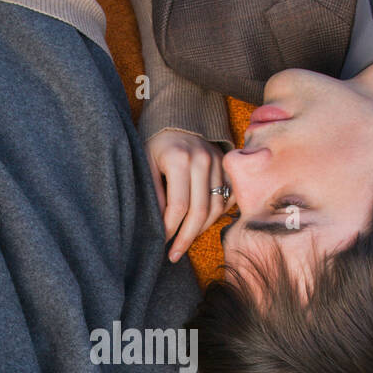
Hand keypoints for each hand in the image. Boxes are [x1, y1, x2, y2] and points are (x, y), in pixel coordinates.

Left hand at [145, 130, 228, 261]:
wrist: (179, 117)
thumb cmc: (156, 144)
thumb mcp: (145, 163)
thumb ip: (152, 192)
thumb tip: (159, 224)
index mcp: (179, 159)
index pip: (179, 206)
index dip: (170, 229)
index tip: (161, 242)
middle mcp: (203, 160)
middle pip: (200, 211)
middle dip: (186, 238)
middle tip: (174, 255)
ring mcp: (219, 163)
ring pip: (216, 208)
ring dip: (200, 229)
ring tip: (185, 241)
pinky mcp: (227, 166)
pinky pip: (227, 199)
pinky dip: (216, 216)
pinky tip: (200, 225)